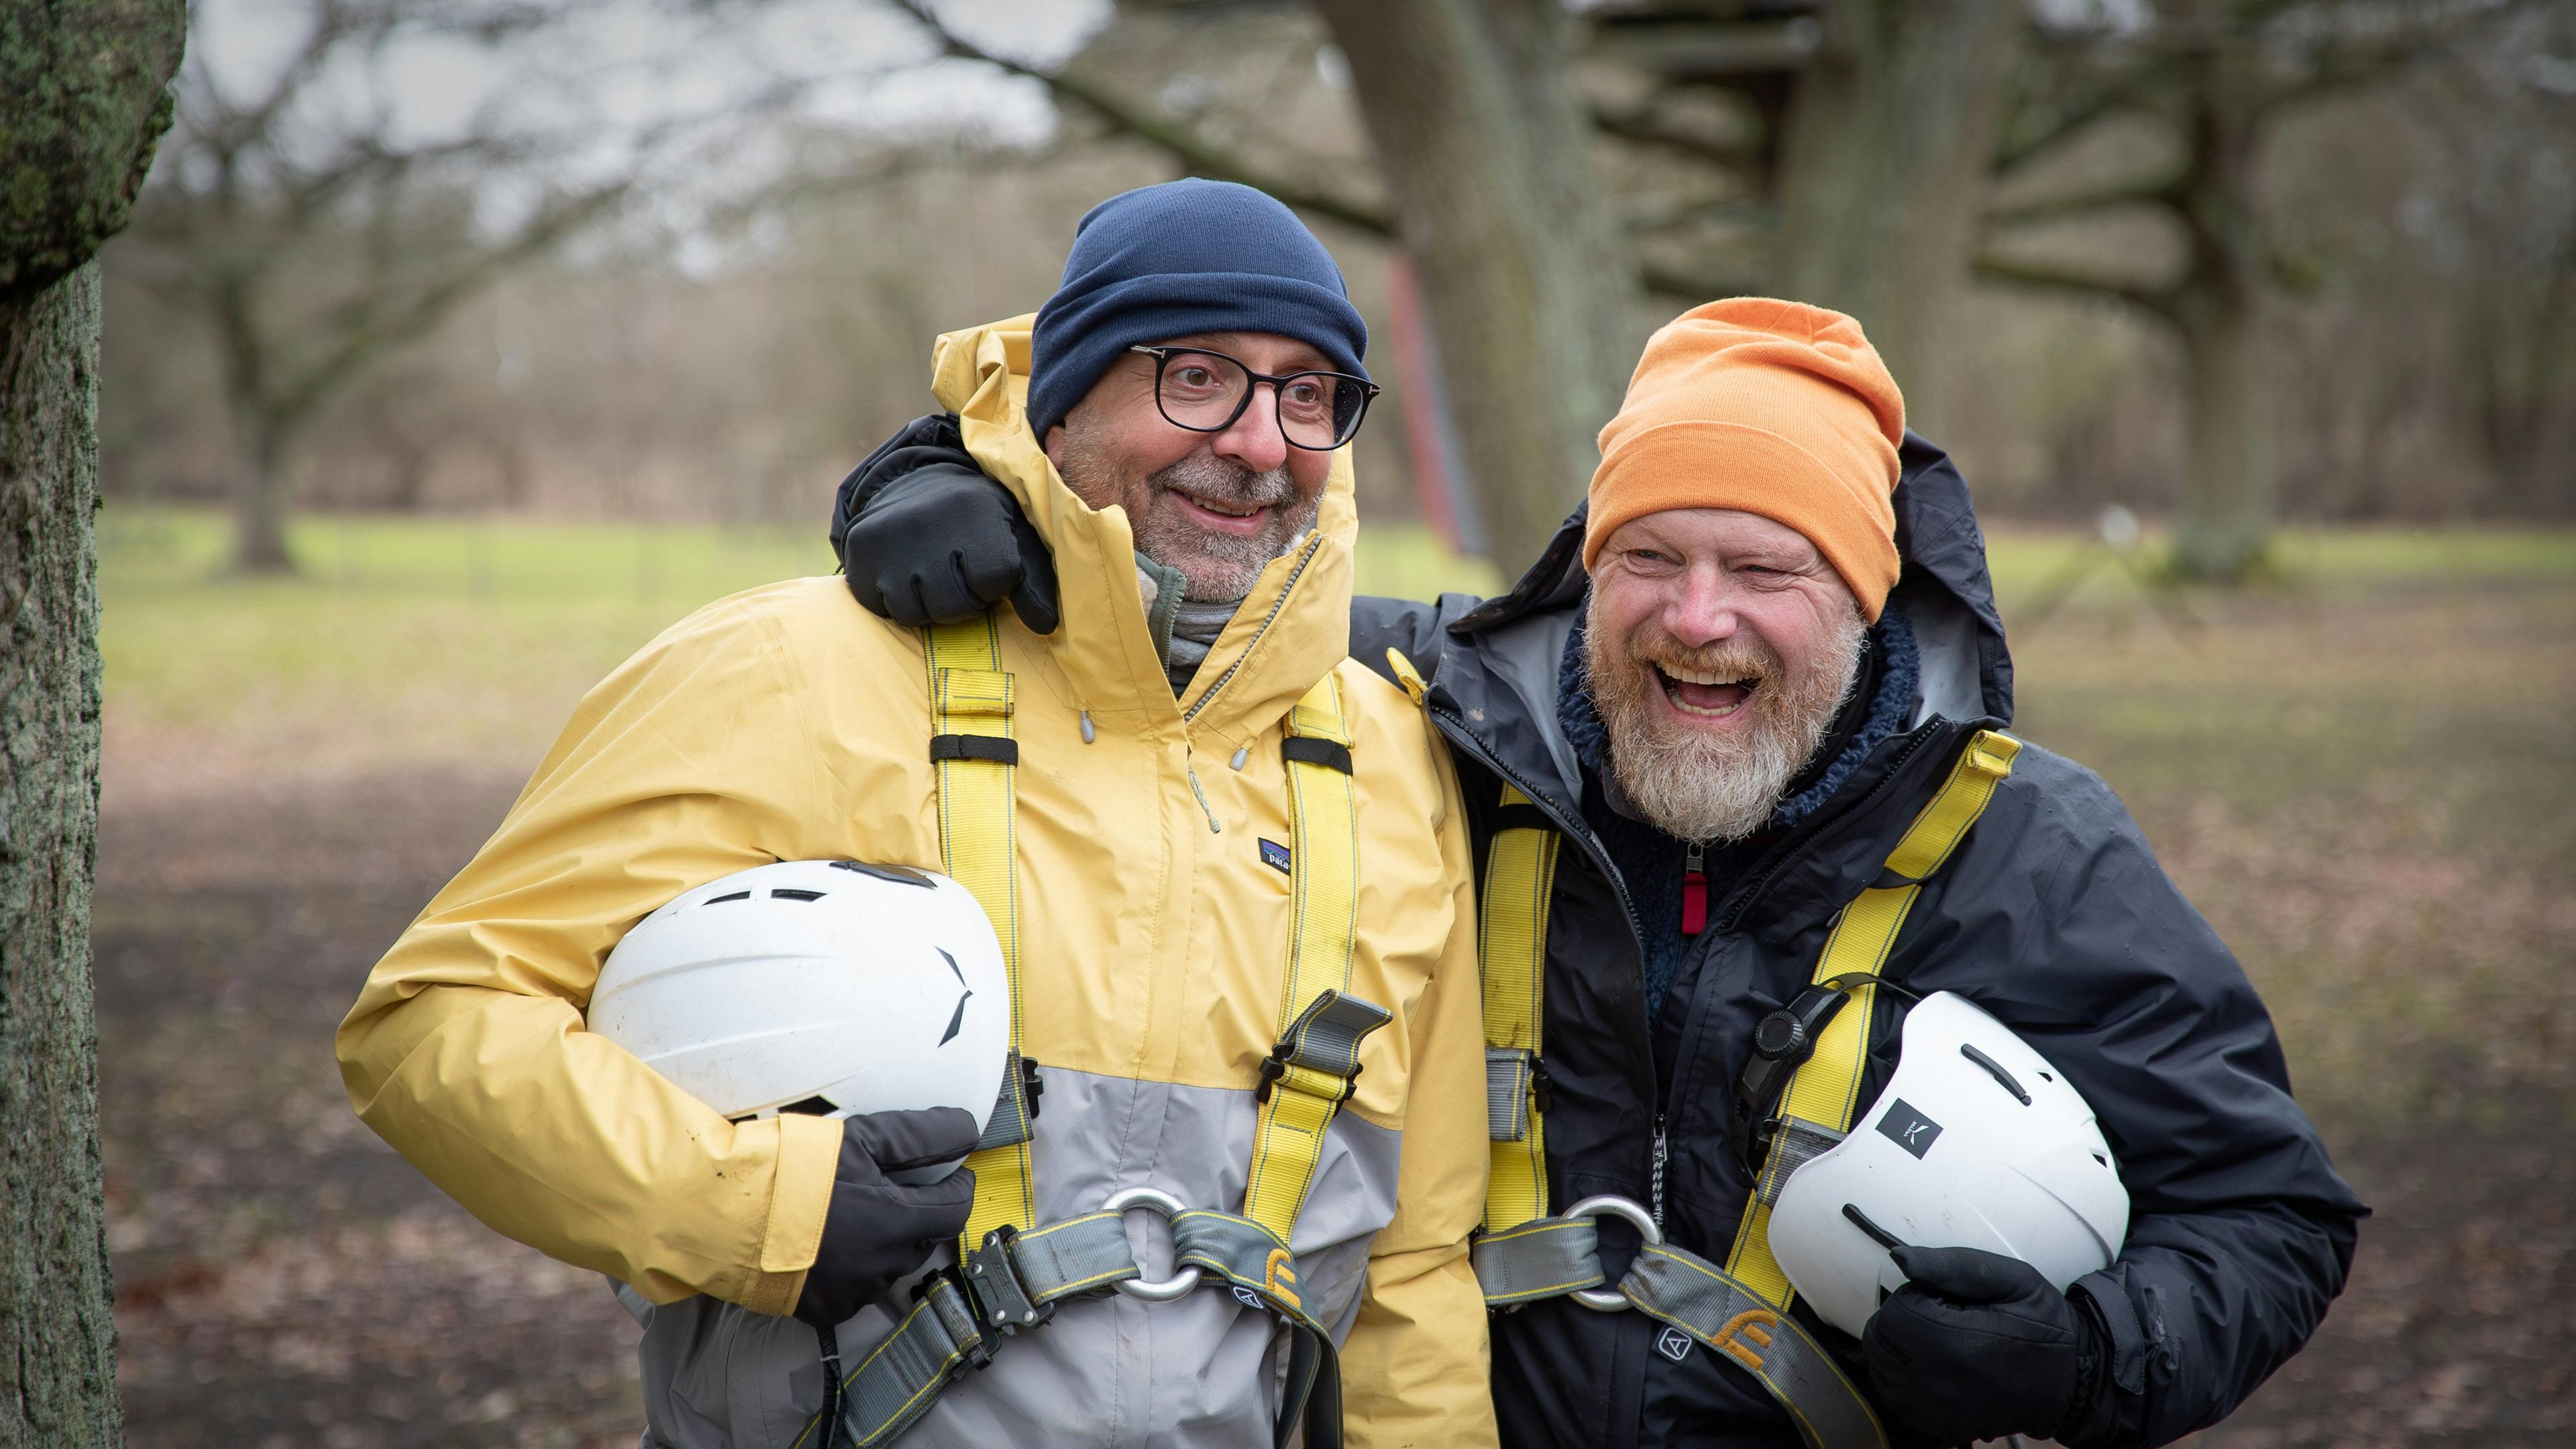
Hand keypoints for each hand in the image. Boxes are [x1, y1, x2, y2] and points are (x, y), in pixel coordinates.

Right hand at [792, 1107, 979, 1328]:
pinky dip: (853, 1268)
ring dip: (884, 1242)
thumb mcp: (864, 1138)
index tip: (950, 1175)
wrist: (732, 1212)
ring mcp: (856, 1292)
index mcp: (900, 1223)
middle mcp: (884, 1265)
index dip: (957, 1187)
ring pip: (890, 1265)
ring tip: (850, 1214)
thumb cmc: (795, 1171)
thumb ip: (922, 1136)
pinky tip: (829, 1244)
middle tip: (888, 1189)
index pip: (957, 1210)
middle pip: (923, 1238)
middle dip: (916, 1213)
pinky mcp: (828, 1309)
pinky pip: (857, 1289)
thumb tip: (966, 1130)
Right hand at [832, 414, 1058, 632]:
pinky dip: (896, 600)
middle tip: (958, 574)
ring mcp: (889, 541)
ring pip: (917, 614)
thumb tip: (1046, 626)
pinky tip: (904, 573)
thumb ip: (1036, 578)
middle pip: (955, 606)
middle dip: (963, 599)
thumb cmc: (976, 518)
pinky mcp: (860, 556)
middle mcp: (927, 524)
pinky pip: (884, 609)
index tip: (987, 565)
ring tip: (931, 573)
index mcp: (975, 511)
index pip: (996, 580)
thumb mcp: (1015, 534)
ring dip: (929, 604)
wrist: (914, 485)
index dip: (995, 583)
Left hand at [1862, 1246, 2103, 1446]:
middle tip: (1941, 1318)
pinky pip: (1895, 1395)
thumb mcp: (2012, 1279)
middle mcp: (1943, 1385)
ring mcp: (1939, 1411)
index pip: (1896, 1310)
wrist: (2070, 1380)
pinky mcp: (1940, 1426)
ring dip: (1899, 1347)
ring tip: (1940, 1341)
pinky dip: (1903, 1375)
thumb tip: (1901, 1258)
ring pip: (1881, 1367)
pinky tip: (1935, 1364)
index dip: (1916, 1295)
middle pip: (1881, 1339)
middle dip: (1902, 1319)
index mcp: (1960, 1344)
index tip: (1947, 1300)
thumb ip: (1952, 1265)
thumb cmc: (2043, 1325)